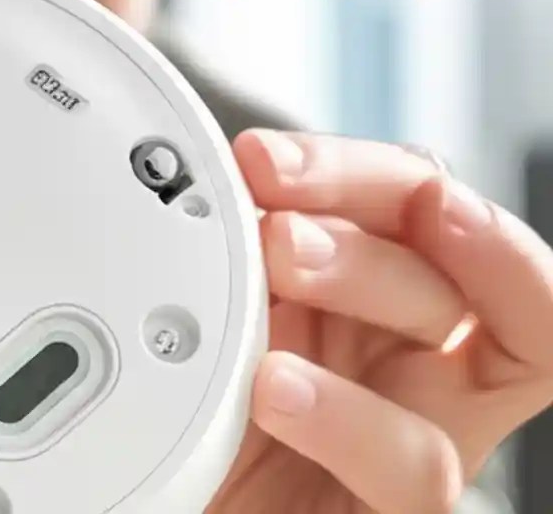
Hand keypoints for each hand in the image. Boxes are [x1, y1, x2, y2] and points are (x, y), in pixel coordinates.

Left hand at [207, 131, 552, 513]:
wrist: (168, 511)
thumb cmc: (195, 422)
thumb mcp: (211, 316)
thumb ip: (228, 253)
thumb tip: (207, 181)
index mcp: (368, 294)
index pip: (410, 201)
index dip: (354, 168)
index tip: (264, 158)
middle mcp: (406, 354)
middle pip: (446, 245)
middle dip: (359, 199)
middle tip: (271, 211)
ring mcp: (412, 430)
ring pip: (468, 341)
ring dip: (371, 274)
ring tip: (279, 260)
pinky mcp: (393, 506)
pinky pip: (418, 467)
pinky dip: (349, 416)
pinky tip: (275, 387)